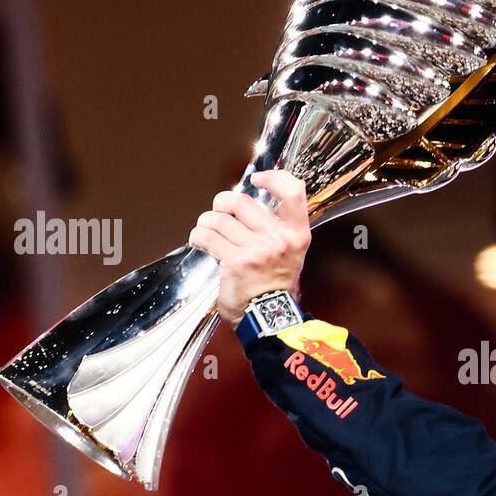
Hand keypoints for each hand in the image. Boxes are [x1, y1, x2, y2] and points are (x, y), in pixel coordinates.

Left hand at [190, 170, 311, 325]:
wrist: (270, 318)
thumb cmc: (276, 284)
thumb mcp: (291, 253)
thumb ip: (277, 226)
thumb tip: (249, 200)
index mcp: (297, 234)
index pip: (293, 192)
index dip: (274, 177)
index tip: (258, 179)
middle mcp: (279, 240)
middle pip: (242, 201)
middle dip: (223, 202)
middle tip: (219, 210)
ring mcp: (258, 251)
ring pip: (219, 219)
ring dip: (207, 222)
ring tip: (207, 230)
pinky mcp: (236, 263)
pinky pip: (207, 237)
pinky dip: (198, 237)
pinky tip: (199, 241)